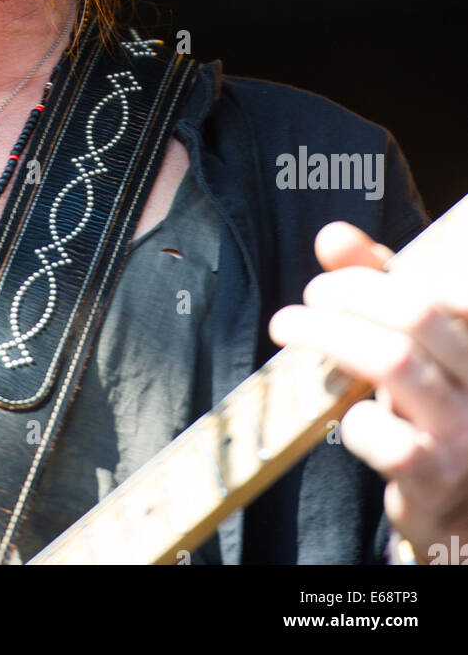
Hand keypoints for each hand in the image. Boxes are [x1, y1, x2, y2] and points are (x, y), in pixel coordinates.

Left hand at [269, 220, 467, 563]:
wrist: (451, 504)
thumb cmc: (427, 405)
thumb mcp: (410, 338)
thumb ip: (376, 282)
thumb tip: (333, 237)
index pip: (448, 286)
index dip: (383, 275)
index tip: (340, 278)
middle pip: (416, 313)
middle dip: (348, 293)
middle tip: (309, 298)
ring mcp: (467, 434)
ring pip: (395, 362)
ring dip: (328, 335)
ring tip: (289, 327)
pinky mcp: (437, 481)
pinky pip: (392, 442)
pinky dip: (355, 422)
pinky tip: (344, 416)